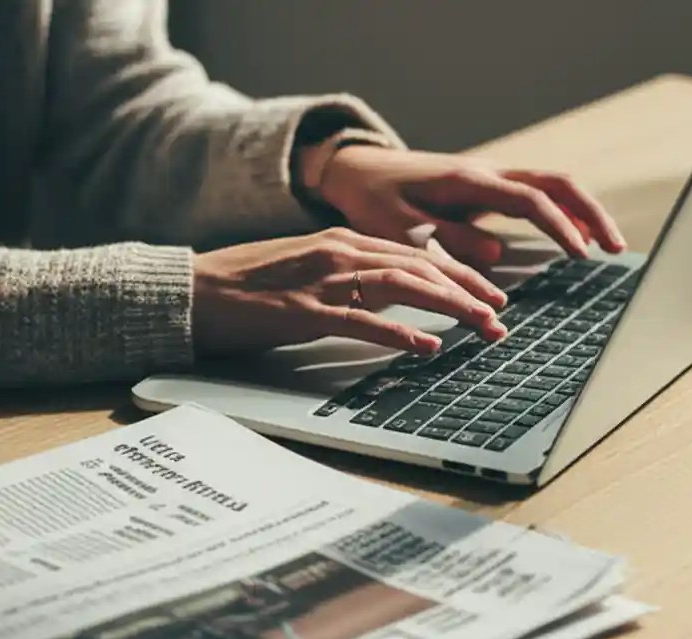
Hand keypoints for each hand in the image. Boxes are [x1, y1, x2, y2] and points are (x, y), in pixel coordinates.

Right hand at [192, 228, 507, 355]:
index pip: (417, 254)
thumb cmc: (248, 286)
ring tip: (482, 327)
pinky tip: (428, 346)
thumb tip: (395, 294)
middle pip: (421, 266)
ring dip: (450, 307)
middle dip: (468, 291)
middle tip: (501, 315)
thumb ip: (352, 275)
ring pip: (403, 286)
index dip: (460, 274)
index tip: (491, 295)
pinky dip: (401, 333)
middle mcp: (339, 251)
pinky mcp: (304, 311)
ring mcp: (322, 279)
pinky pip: (363, 321)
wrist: (190, 291)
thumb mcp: (310, 269)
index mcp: (343, 239)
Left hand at [312, 146, 625, 266]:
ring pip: (553, 185)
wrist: (357, 169)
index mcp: (468, 181)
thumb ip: (447, 241)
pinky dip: (564, 212)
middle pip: (557, 183)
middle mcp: (487, 173)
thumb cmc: (373, 200)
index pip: (530, 199)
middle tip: (616, 247)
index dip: (559, 226)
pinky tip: (577, 236)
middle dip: (591, 213)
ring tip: (608, 246)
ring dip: (584, 212)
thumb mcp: (399, 227)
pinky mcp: (489, 187)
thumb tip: (496, 254)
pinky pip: (537, 194)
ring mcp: (491, 177)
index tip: (581, 255)